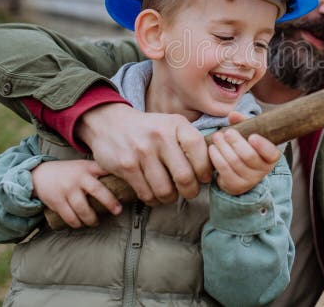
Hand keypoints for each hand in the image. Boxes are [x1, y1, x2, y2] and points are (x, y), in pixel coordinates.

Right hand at [32, 160, 121, 227]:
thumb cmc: (68, 172)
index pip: (106, 170)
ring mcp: (68, 190)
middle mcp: (79, 178)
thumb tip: (122, 180)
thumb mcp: (82, 166)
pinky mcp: (57, 201)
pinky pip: (69, 216)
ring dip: (92, 219)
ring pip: (83, 209)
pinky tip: (80, 224)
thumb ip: (98, 171)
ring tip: (96, 222)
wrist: (40, 174)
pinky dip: (76, 223)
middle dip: (110, 203)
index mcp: (87, 168)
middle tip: (117, 211)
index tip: (129, 187)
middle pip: (98, 191)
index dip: (118, 176)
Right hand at [77, 103, 211, 204]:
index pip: (198, 148)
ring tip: (171, 194)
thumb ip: (190, 142)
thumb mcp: (172, 125)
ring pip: (165, 190)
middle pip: (184, 176)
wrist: (110, 123)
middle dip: (190, 191)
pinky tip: (154, 194)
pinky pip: (146, 193)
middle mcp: (160, 136)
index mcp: (176, 124)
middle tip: (189, 192)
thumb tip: (213, 168)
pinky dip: (153, 200)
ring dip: (170, 198)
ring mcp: (142, 151)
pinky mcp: (126, 166)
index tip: (204, 177)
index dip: (205, 168)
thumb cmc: (149, 129)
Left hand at [208, 129, 280, 195]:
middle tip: (227, 132)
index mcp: (270, 157)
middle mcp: (262, 171)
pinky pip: (224, 170)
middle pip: (249, 156)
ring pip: (234, 162)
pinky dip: (216, 157)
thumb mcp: (248, 134)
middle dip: (236, 142)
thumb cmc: (245, 148)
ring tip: (217, 137)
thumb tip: (232, 115)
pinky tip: (212, 148)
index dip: (262, 146)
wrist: (239, 172)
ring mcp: (249, 180)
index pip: (271, 153)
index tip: (252, 136)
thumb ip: (243, 122)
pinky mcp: (235, 186)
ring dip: (223, 147)